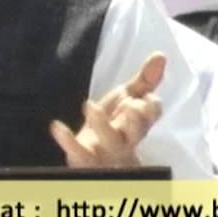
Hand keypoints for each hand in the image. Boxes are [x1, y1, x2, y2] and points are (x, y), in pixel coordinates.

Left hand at [50, 53, 165, 167]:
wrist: (93, 161)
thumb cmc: (113, 127)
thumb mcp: (126, 101)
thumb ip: (144, 81)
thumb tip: (160, 55)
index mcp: (137, 125)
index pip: (150, 116)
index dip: (150, 108)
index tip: (147, 98)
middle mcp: (125, 140)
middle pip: (136, 132)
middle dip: (136, 120)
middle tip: (132, 106)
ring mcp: (105, 152)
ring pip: (110, 142)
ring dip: (102, 124)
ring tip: (90, 105)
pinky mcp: (84, 160)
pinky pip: (77, 152)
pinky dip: (67, 140)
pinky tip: (57, 126)